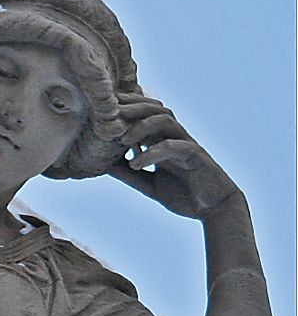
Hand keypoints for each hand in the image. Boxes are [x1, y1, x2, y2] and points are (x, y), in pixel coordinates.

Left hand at [105, 92, 240, 218]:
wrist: (214, 209)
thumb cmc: (183, 193)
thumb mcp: (148, 183)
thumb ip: (128, 173)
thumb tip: (101, 164)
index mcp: (163, 139)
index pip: (145, 113)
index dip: (126, 107)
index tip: (102, 109)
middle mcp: (175, 137)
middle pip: (155, 108)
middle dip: (131, 107)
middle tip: (109, 113)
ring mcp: (187, 144)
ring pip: (166, 120)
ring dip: (142, 126)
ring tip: (122, 140)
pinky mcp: (197, 156)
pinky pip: (175, 146)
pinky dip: (153, 152)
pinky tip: (136, 163)